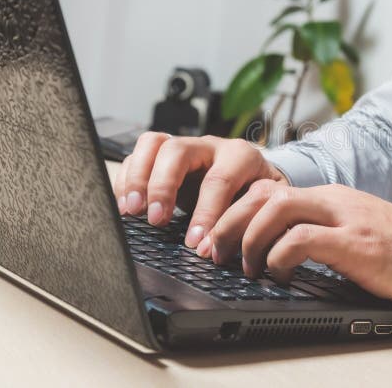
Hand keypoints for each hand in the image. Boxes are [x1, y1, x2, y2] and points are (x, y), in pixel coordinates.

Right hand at [111, 132, 287, 248]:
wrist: (257, 179)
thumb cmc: (260, 195)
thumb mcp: (265, 205)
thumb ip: (246, 222)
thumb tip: (212, 247)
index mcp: (241, 156)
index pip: (219, 179)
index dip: (205, 212)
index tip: (194, 242)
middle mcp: (210, 145)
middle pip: (178, 151)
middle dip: (163, 186)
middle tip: (155, 220)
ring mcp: (185, 146)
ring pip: (153, 144)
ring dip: (138, 178)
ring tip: (132, 211)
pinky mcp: (163, 154)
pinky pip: (138, 155)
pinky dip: (127, 179)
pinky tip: (126, 206)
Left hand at [208, 182, 391, 312]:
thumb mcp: (361, 236)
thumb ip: (326, 235)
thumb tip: (283, 254)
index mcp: (335, 199)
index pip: (272, 189)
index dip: (236, 211)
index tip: (219, 239)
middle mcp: (337, 200)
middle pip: (264, 193)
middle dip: (228, 220)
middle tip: (212, 251)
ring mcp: (348, 218)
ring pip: (276, 208)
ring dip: (247, 238)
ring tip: (243, 266)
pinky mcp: (358, 244)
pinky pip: (302, 239)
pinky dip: (278, 255)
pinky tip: (276, 274)